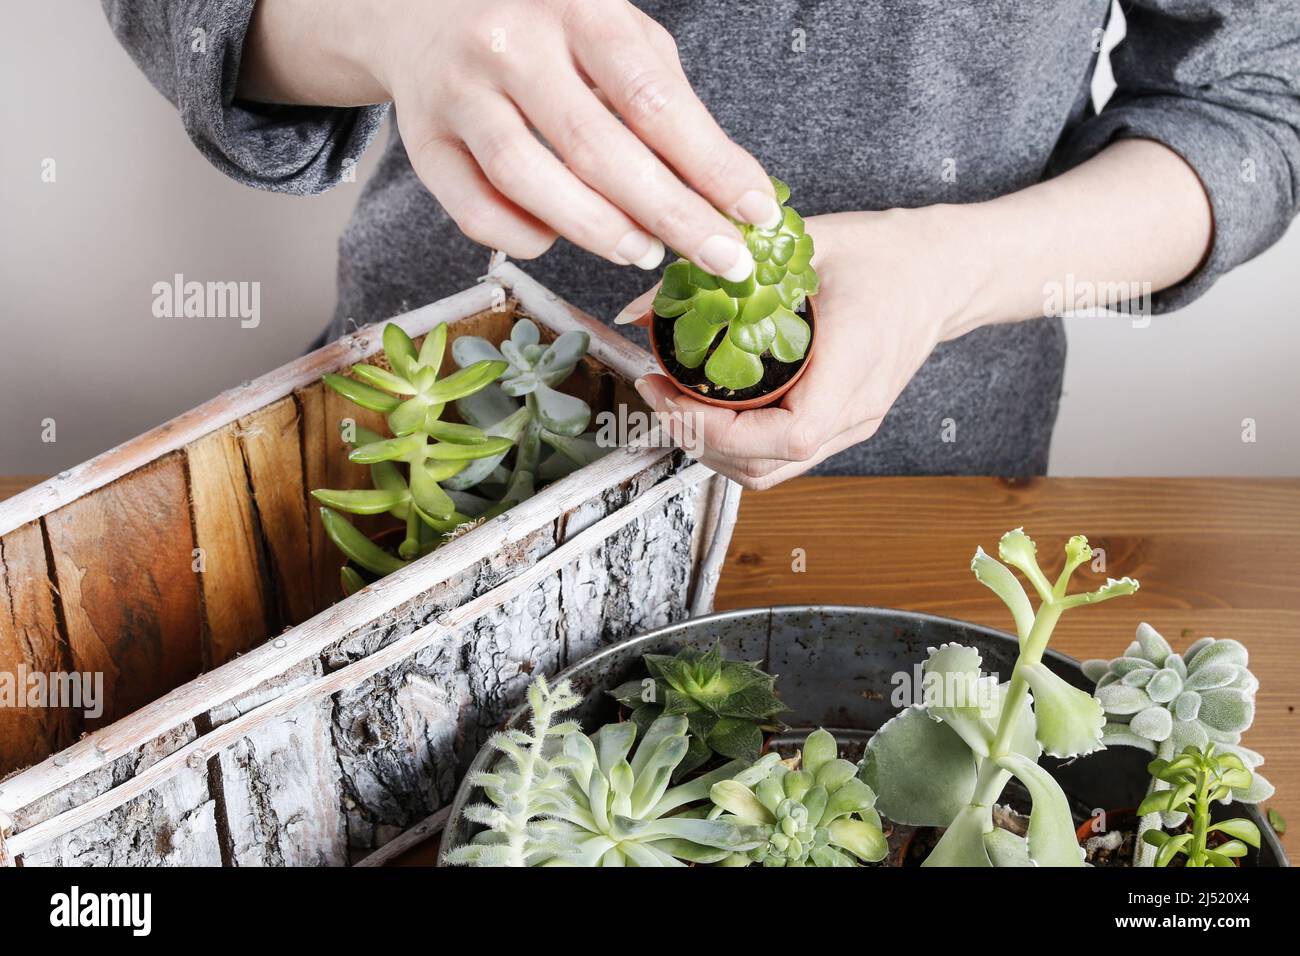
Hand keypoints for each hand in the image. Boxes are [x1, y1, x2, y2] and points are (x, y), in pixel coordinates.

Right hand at [241, 0, 783, 274]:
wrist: (423, 8)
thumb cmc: (544, 30)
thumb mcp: (614, 35)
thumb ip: (666, 102)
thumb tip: (727, 190)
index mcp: (577, 8)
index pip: (654, 99)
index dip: (712, 165)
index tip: (757, 212)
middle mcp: (511, 44)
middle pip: (597, 148)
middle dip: (672, 216)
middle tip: (722, 259)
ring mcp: (459, 92)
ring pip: (529, 181)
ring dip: (599, 232)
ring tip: (643, 253)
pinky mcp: (422, 141)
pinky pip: (477, 212)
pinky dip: (526, 237)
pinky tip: (556, 237)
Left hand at [619, 206, 983, 488]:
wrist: (945, 273)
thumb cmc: (887, 254)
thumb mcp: (805, 245)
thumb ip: (726, 272)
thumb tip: (642, 308)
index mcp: (853, 368)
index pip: (787, 436)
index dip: (719, 432)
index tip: (672, 396)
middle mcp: (854, 412)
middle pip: (767, 466)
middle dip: (698, 440)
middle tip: (657, 391)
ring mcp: (851, 425)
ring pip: (770, 471)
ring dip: (714, 449)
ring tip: (676, 401)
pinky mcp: (843, 424)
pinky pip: (782, 455)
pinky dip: (738, 443)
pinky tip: (711, 406)